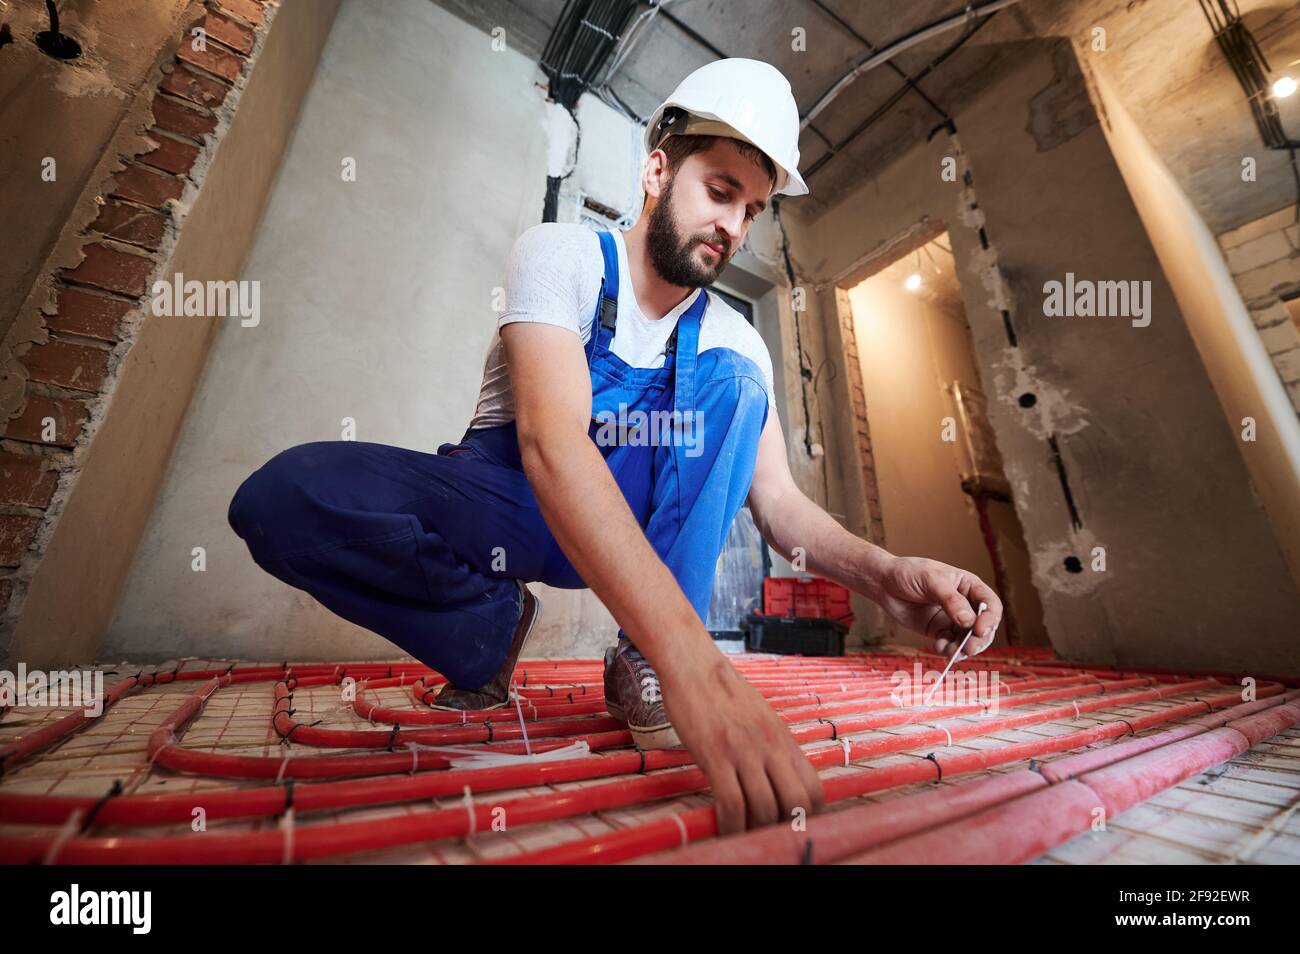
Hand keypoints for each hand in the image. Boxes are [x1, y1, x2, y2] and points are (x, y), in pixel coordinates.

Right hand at [660, 657, 824, 835]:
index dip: (807, 817)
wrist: (694, 665)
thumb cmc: (723, 693)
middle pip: (796, 804)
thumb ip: (773, 749)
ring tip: (743, 836)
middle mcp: (770, 747)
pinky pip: (731, 803)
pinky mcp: (715, 754)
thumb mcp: (761, 719)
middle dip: (784, 828)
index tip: (791, 827)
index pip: (814, 789)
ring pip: (764, 808)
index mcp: (784, 740)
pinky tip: (725, 829)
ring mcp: (744, 751)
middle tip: (768, 835)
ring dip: (754, 831)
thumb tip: (779, 781)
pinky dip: (730, 826)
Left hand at [870, 555, 1002, 658]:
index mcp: (969, 586)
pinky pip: (950, 643)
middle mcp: (965, 604)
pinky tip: (938, 647)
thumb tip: (969, 621)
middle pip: (983, 626)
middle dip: (979, 639)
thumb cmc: (909, 573)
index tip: (980, 630)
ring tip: (951, 652)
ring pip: (968, 639)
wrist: (884, 582)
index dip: (990, 618)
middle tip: (968, 648)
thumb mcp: (931, 580)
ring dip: (963, 648)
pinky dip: (947, 649)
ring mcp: (952, 618)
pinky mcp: (938, 630)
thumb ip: (951, 600)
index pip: (990, 604)